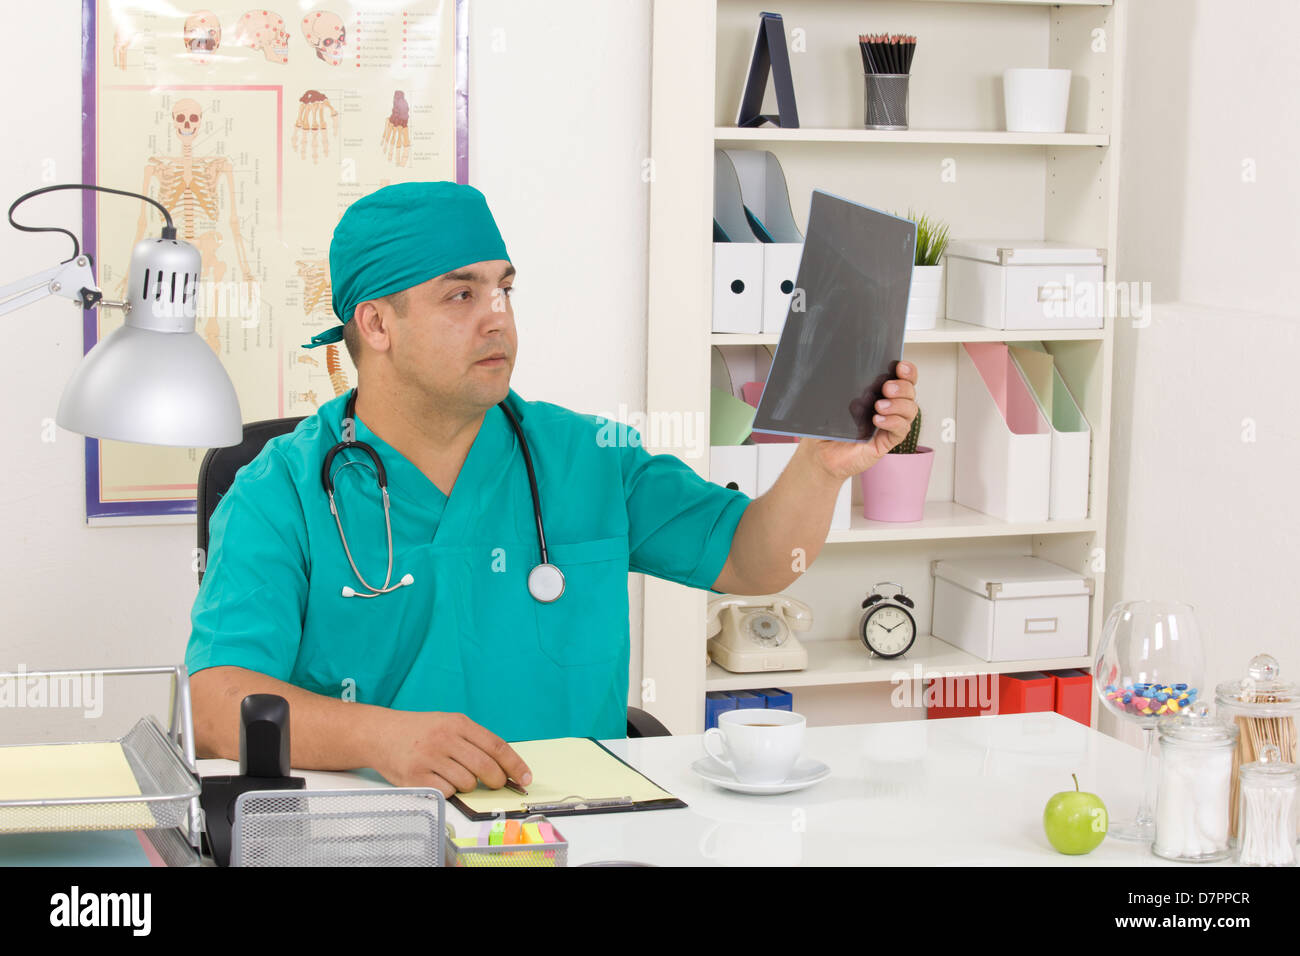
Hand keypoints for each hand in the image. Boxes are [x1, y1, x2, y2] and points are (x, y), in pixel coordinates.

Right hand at [371, 710, 531, 797]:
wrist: (380, 734)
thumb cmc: (420, 731)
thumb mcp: (449, 723)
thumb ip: (475, 740)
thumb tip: (505, 766)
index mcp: (458, 723)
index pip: (496, 746)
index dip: (515, 765)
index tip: (525, 777)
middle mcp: (445, 739)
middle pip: (486, 768)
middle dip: (497, 781)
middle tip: (496, 783)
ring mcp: (430, 758)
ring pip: (467, 783)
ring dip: (468, 786)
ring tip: (455, 775)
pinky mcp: (416, 776)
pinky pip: (446, 792)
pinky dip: (449, 790)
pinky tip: (439, 779)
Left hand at [808, 361, 919, 480]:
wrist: (821, 453)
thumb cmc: (829, 427)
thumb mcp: (833, 402)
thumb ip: (843, 387)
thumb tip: (846, 373)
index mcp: (879, 393)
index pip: (903, 378)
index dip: (907, 371)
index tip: (900, 366)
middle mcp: (889, 408)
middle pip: (910, 392)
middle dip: (902, 387)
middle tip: (887, 388)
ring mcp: (890, 425)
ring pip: (910, 410)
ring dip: (898, 405)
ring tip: (879, 406)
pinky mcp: (887, 441)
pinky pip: (901, 430)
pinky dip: (893, 422)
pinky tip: (878, 420)